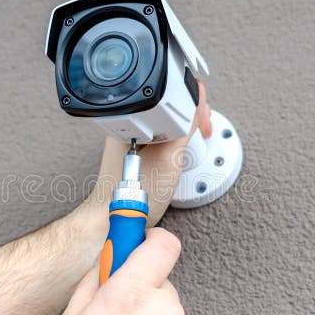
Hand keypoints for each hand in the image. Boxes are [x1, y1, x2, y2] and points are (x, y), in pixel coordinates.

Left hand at [85, 81, 211, 225]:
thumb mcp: (168, 158)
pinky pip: (161, 139)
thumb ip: (184, 127)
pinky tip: (173, 162)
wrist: (112, 220)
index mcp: (132, 118)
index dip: (196, 107)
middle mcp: (129, 124)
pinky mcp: (135, 152)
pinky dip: (174, 147)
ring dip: (183, 134)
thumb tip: (196, 106)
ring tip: (183, 153)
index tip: (202, 127)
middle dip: (191, 120)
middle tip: (198, 137)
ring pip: (167, 123)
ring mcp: (131, 138)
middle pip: (171, 106)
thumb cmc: (132, 197)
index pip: (172, 93)